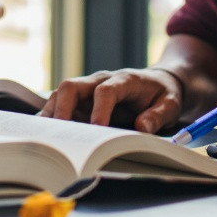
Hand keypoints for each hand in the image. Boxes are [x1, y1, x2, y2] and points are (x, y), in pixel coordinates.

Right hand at [38, 67, 183, 132]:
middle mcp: (101, 80)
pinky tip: (46, 133)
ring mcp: (88, 89)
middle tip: (60, 132)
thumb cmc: (163, 94)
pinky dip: (51, 117)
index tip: (98, 129)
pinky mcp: (82, 100)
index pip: (106, 90)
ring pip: (61, 94)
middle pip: (73, 86)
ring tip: (46, 136)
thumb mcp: (171, 104)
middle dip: (63, 108)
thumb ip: (158, 115)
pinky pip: (61, 104)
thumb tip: (141, 127)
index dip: (100, 109)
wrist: (157, 82)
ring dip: (52, 113)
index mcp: (125, 80)